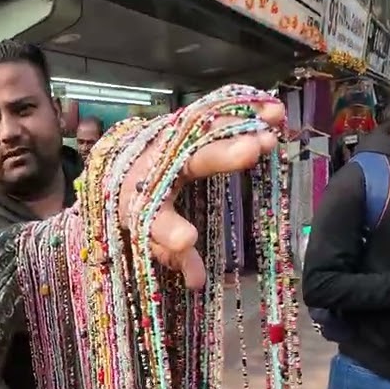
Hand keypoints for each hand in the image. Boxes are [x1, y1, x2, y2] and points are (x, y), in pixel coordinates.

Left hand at [121, 96, 285, 289]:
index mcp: (137, 200)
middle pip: (186, 157)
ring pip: (201, 126)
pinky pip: (211, 111)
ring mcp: (168, 137)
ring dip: (239, 121)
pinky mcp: (183, 121)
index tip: (187, 240)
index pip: (152, 218)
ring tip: (273, 123)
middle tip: (253, 150)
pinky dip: (240, 107)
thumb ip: (173, 255)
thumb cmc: (138, 204)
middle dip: (220, 153)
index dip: (169, 231)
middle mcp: (152, 163)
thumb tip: (197, 281)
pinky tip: (270, 107)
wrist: (116, 163)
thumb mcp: (149, 234)